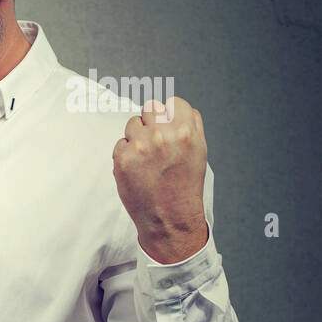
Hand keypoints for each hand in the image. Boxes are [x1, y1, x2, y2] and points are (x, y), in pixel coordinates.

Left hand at [111, 95, 208, 263]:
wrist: (170, 218)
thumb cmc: (186, 185)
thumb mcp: (200, 152)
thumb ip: (192, 126)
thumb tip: (178, 108)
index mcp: (185, 131)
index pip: (173, 103)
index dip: (171, 114)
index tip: (169, 125)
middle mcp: (162, 135)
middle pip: (150, 108)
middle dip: (152, 121)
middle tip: (156, 139)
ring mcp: (139, 146)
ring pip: (132, 123)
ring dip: (137, 136)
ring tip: (148, 157)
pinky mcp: (122, 159)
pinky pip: (120, 143)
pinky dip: (127, 153)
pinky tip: (138, 168)